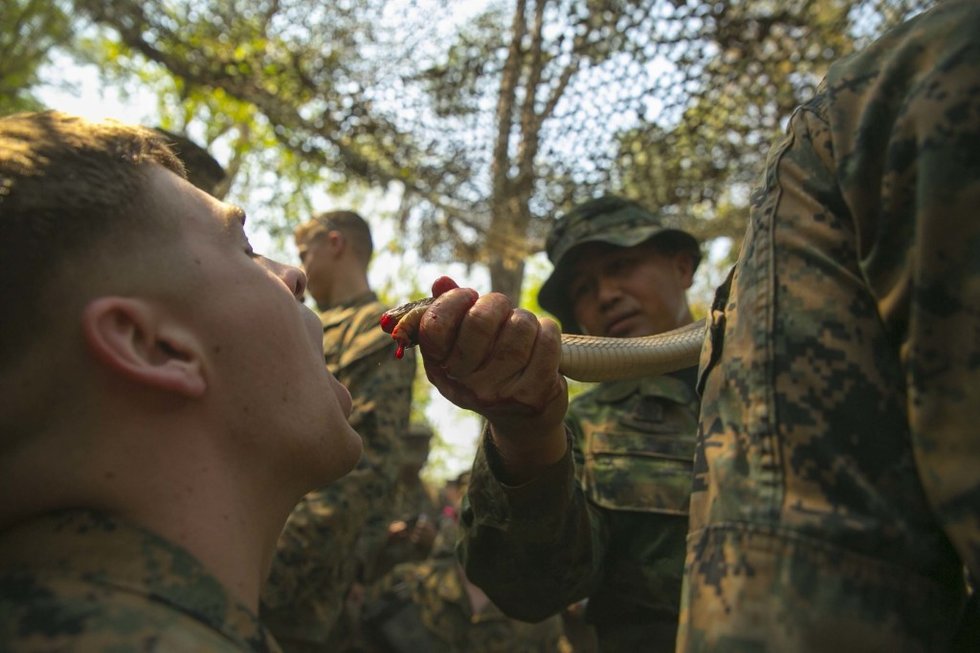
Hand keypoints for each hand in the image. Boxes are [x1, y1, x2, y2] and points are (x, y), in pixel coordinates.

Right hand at [416, 277, 568, 474]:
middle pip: (481, 321)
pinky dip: (549, 330)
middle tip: (502, 308)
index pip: (434, 325)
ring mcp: (498, 394)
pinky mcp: (532, 396)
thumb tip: (441, 281)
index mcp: (440, 368)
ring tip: (525, 327)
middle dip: (497, 303)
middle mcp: (464, 385)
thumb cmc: (489, 370)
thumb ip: (449, 312)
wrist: (523, 419)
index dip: (454, 300)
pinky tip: (544, 335)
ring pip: (519, 327)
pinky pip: (547, 343)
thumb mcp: (461, 347)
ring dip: (526, 318)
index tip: (469, 297)